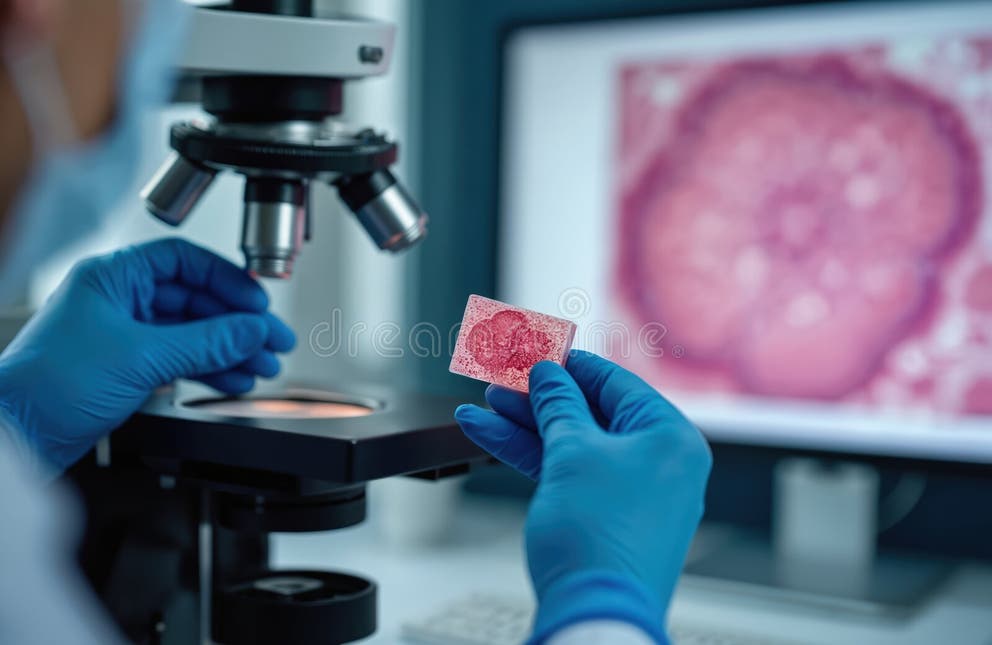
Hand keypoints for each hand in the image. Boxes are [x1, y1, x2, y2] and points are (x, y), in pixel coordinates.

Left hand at [0, 238, 295, 470]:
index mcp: (114, 277)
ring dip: (229, 350)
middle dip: (236, 324)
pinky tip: (233, 380)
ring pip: (191, 333)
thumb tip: (252, 330)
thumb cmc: (50, 384)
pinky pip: (180, 359)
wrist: (16, 433)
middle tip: (272, 341)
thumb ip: (207, 342)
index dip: (227, 280)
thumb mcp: (143, 356)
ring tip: (262, 366)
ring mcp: (123, 334)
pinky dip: (208, 369)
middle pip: (195, 300)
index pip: (185, 262)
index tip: (257, 303)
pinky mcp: (126, 366)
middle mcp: (119, 299)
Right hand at [455, 351, 710, 642]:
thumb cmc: (599, 535)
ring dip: (526, 425)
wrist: (594, 614)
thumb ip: (558, 404)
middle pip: (590, 412)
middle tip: (501, 376)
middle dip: (537, 397)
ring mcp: (632, 493)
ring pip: (573, 444)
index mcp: (670, 437)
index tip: (537, 348)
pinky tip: (490, 436)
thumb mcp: (573, 452)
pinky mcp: (605, 518)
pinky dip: (533, 456)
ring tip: (482, 407)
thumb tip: (548, 374)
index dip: (570, 364)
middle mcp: (659, 462)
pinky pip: (570, 473)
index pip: (615, 383)